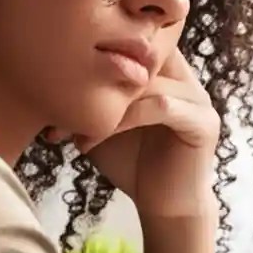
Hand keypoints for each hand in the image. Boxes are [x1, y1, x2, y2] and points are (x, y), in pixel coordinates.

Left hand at [53, 50, 219, 221]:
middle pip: (140, 60)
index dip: (97, 61)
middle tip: (59, 108)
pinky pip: (161, 107)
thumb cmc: (131, 163)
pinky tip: (93, 140)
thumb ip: (94, 95)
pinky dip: (123, 120)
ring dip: (106, 105)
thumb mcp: (104, 121)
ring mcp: (199, 101)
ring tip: (72, 131)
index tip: (57, 89)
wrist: (163, 207)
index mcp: (165, 74)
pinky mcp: (204, 124)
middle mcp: (187, 81)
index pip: (133, 46)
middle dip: (96, 82)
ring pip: (147, 83)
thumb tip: (48, 73)